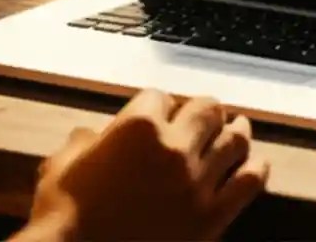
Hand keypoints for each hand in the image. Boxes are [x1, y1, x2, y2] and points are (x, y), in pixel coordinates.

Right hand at [15, 90, 269, 241]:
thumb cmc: (62, 218)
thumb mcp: (60, 167)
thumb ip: (83, 143)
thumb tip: (92, 136)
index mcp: (137, 128)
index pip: (159, 97)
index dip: (158, 104)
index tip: (160, 112)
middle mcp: (173, 148)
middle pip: (206, 109)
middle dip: (204, 110)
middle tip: (206, 115)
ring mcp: (197, 182)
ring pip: (234, 141)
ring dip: (236, 131)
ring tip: (238, 127)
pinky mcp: (212, 216)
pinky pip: (249, 183)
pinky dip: (256, 169)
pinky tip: (256, 164)